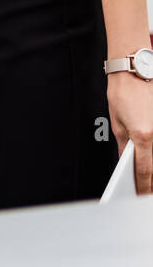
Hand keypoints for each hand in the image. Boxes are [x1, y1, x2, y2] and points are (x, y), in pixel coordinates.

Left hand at [107, 72, 152, 193]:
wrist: (136, 71)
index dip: (144, 187)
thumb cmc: (123, 94)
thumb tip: (128, 165)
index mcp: (143, 136)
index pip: (146, 171)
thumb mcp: (117, 124)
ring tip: (151, 180)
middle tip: (147, 193)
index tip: (141, 196)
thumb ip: (125, 147)